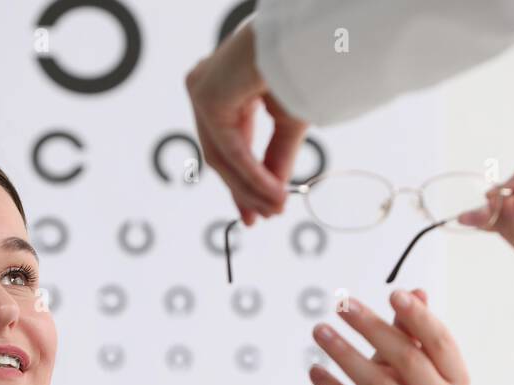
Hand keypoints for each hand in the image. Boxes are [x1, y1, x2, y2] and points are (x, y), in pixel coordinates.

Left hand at [184, 21, 308, 225]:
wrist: (310, 37)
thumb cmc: (304, 65)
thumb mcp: (289, 122)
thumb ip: (275, 159)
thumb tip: (273, 195)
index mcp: (223, 88)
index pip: (225, 145)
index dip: (241, 182)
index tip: (257, 211)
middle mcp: (206, 87)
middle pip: (219, 155)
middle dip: (242, 191)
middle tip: (261, 218)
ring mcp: (202, 90)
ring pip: (221, 157)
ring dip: (250, 188)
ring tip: (276, 207)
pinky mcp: (207, 96)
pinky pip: (229, 148)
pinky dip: (252, 174)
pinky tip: (273, 192)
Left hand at [309, 289, 468, 384]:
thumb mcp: (403, 366)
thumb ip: (410, 334)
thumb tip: (417, 292)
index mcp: (456, 381)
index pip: (440, 342)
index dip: (419, 317)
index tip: (393, 294)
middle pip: (407, 359)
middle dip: (371, 328)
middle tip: (341, 305)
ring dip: (345, 355)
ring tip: (320, 332)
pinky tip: (315, 371)